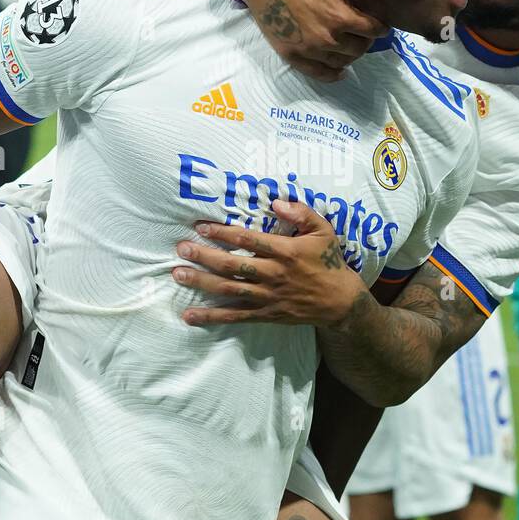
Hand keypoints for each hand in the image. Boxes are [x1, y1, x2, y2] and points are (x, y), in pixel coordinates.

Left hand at [173, 199, 366, 326]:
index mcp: (285, 252)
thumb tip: (276, 202)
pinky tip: (190, 316)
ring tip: (178, 274)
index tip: (201, 226)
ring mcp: (267, 296)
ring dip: (202, 282)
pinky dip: (212, 317)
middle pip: (233, 265)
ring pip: (229, 289)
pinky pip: (235, 317)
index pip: (248, 240)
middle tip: (181, 248)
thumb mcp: (324, 230)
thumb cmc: (329, 262)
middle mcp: (273, 274)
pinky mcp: (265, 314)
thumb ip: (302, 213)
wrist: (340, 302)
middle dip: (204, 256)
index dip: (223, 233)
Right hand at [231, 0, 388, 81]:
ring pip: (341, 62)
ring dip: (350, 56)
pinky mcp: (292, 55)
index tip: (381, 26)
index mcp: (339, 15)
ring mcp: (308, 49)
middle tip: (364, 34)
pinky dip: (332, 75)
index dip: (380, 28)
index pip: (372, 30)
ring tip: (351, 46)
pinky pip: (318, 73)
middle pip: (358, 49)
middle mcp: (326, 38)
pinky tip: (340, 71)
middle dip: (366, 41)